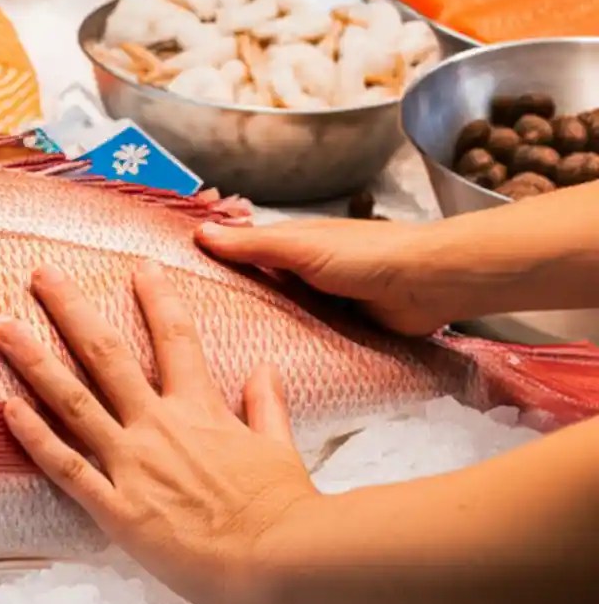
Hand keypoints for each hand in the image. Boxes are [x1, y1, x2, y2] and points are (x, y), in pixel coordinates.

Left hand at [0, 261, 320, 603]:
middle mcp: (159, 425)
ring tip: (2, 329)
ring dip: (35, 363)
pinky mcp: (116, 507)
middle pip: (106, 354)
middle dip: (70, 311)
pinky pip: (66, 467)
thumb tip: (264, 370)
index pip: (175, 338)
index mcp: (201, 409)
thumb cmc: (283, 508)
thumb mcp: (280, 447)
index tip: (139, 265)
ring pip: (73, 401)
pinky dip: (35, 438)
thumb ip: (267, 405)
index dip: (157, 298)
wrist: (280, 559)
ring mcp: (132, 463)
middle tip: (40, 275)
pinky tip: (7, 409)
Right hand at [195, 218, 456, 335]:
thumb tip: (201, 234)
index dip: (211, 263)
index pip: (241, 251)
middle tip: (188, 333)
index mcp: (292, 244)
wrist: (428, 285)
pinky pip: (303, 340)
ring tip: (216, 358)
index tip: (176, 282)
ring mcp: (319, 303)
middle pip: (256, 288)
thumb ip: (254, 245)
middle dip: (230, 304)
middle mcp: (302, 272)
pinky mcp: (337, 331)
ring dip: (257, 330)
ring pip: (277, 316)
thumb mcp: (302, 247)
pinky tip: (261, 369)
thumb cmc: (366, 256)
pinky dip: (287, 349)